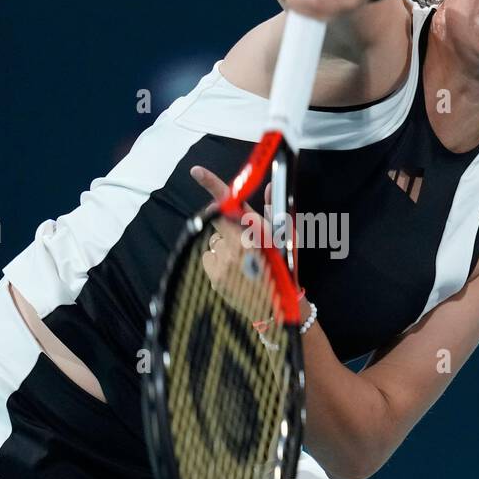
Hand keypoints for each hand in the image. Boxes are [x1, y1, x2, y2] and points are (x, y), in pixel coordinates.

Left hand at [189, 166, 277, 319]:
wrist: (276, 307)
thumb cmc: (281, 268)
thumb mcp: (282, 237)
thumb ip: (272, 209)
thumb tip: (269, 185)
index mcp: (254, 232)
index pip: (228, 204)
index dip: (211, 184)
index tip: (196, 171)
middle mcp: (236, 246)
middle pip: (218, 222)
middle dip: (227, 227)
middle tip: (244, 242)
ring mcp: (223, 263)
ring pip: (213, 242)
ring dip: (223, 246)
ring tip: (241, 262)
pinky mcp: (215, 277)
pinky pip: (209, 258)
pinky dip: (217, 262)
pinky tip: (233, 272)